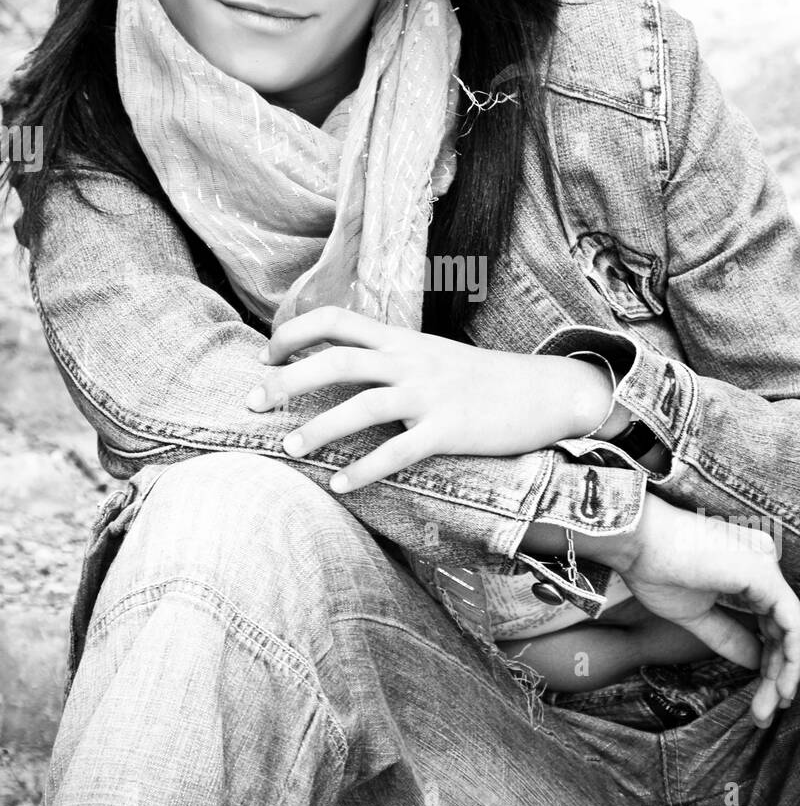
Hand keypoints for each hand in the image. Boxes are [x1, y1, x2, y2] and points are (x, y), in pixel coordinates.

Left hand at [245, 305, 613, 490]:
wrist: (543, 391)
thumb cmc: (479, 379)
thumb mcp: (429, 355)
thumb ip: (387, 357)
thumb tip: (339, 368)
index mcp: (401, 339)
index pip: (335, 320)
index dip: (293, 333)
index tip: (264, 356)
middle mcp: (410, 361)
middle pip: (336, 360)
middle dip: (287, 381)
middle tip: (251, 403)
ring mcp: (430, 395)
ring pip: (362, 405)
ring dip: (319, 428)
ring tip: (288, 449)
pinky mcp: (449, 430)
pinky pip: (399, 452)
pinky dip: (365, 469)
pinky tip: (340, 485)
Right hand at [605, 493, 799, 728]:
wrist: (635, 543)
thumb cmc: (654, 570)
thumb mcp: (696, 614)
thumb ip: (729, 635)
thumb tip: (757, 662)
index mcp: (748, 566)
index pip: (770, 619)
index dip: (769, 658)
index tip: (762, 694)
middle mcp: (763, 560)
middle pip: (782, 626)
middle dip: (777, 673)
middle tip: (764, 712)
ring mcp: (767, 565)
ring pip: (792, 628)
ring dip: (785, 672)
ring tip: (771, 706)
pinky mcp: (765, 575)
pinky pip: (793, 624)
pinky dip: (791, 658)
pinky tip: (781, 685)